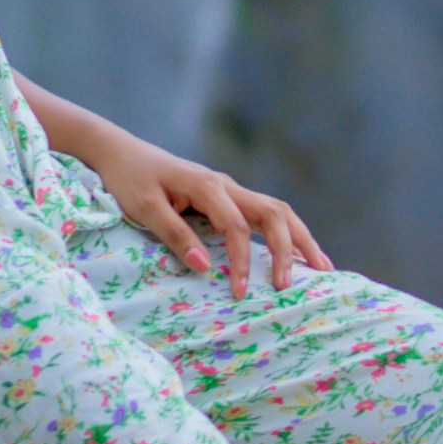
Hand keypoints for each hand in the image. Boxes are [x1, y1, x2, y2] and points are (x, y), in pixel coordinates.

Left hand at [83, 134, 325, 290]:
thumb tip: (205, 268)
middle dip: (290, 248)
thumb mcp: (145, 208)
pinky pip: (265, 214)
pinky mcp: (227, 197)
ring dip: (300, 238)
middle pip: (275, 213)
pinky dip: (287, 233)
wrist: (121, 152)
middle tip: (293, 285)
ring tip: (321, 267)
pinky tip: (297, 253)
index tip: (238, 291)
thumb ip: (175, 235)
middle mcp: (227, 186)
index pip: (238, 227)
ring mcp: (231, 190)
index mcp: (208, 186)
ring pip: (278, 211)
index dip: (242, 260)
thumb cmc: (130, 179)